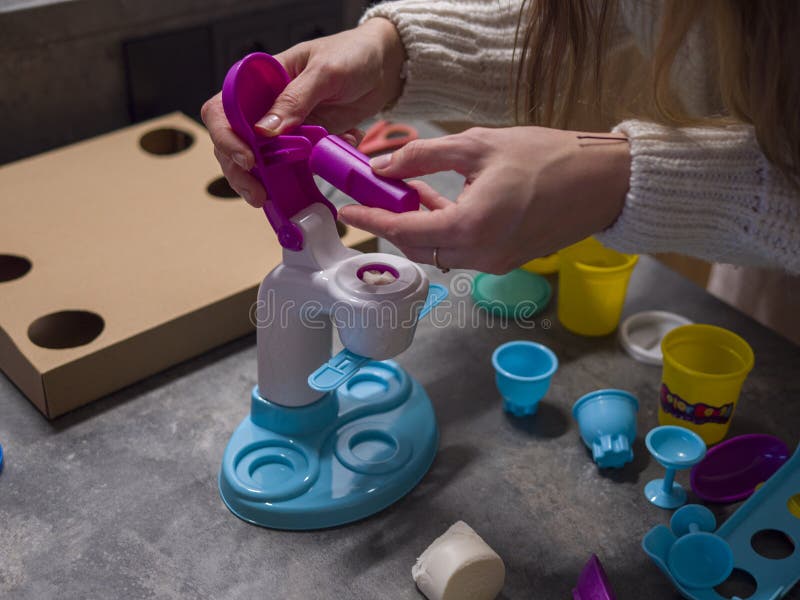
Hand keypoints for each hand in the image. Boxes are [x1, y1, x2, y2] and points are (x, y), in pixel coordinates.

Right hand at [200, 17, 404, 206]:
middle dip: (241, 172)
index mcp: (260, 82)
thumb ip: (295, 99)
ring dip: (267, 182)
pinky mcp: (306, 146)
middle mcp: (266, 108)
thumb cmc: (352, 55)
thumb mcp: (324, 72)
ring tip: (278, 199)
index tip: (248, 158)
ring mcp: (285, 130)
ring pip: (261, 162)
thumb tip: (265, 130)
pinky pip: (295, 169)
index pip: (223, 109)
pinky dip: (303, 178)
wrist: (385, 68)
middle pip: (235, 143)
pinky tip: (324, 172)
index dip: (226, 136)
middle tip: (258, 193)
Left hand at [338, 127, 630, 273]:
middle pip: (418, 247)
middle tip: (378, 194)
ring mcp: (495, 263)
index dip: (371, 220)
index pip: (404, 230)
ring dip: (418, 227)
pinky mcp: (507, 261)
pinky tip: (442, 202)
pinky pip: (461, 251)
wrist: (603, 182)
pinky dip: (443, 231)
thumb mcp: (479, 144)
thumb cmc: (548, 157)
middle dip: (392, 223)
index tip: (347, 211)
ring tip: (411, 192)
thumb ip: (423, 157)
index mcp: (471, 227)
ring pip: (439, 252)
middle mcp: (481, 256)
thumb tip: (382, 166)